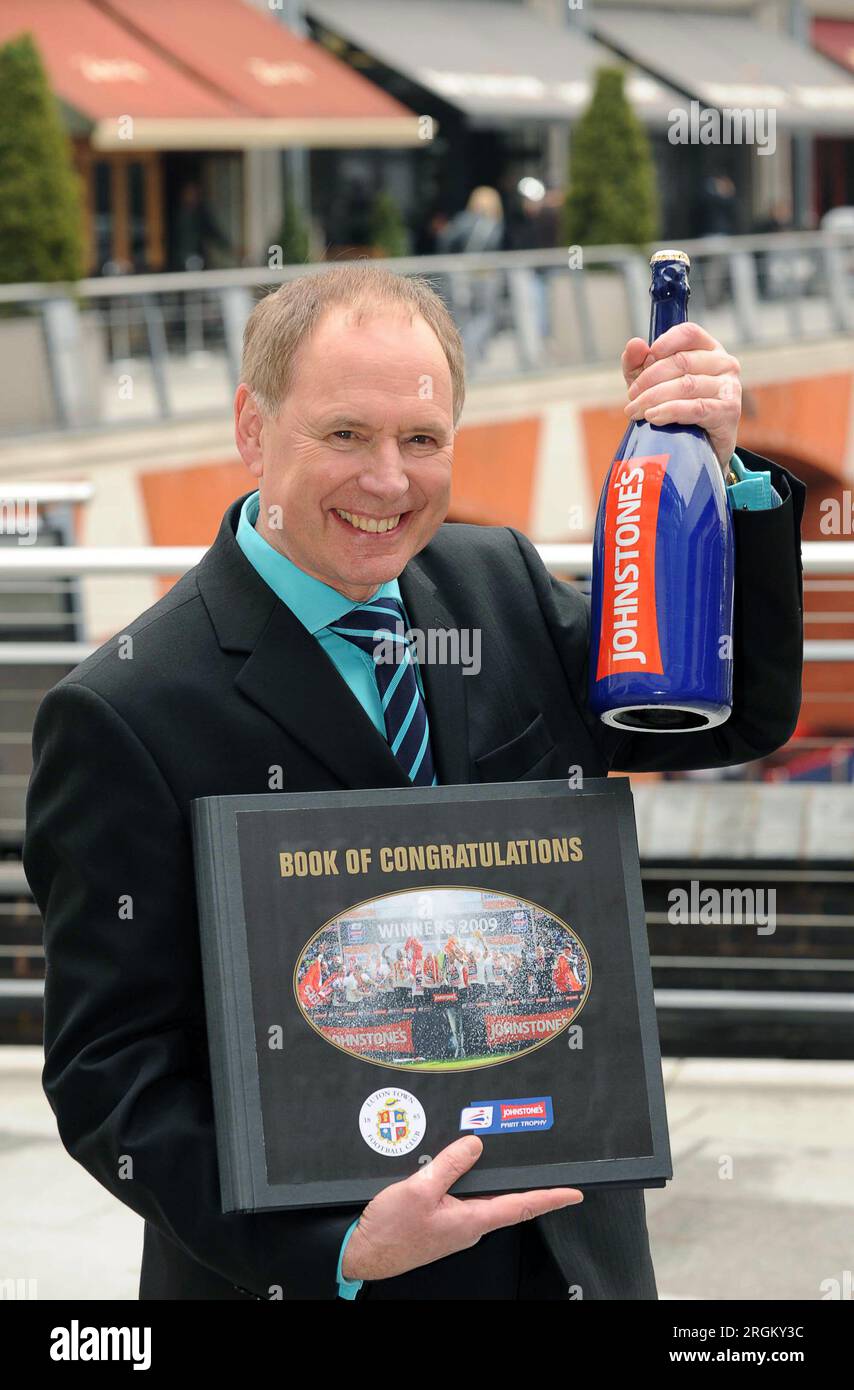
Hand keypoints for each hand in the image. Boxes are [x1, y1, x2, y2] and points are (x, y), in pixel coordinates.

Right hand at [340, 1135, 582, 1281]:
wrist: (365, 1255)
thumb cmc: (390, 1230)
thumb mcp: (420, 1189)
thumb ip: (450, 1164)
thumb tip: (476, 1144)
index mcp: (471, 1220)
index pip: (521, 1206)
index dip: (550, 1198)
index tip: (574, 1193)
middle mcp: (469, 1226)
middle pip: (506, 1201)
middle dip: (526, 1185)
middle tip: (546, 1169)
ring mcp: (456, 1227)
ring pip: (483, 1198)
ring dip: (494, 1181)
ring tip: (499, 1160)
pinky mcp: (442, 1224)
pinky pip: (464, 1199)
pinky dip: (468, 1183)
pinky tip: (459, 1170)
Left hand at [621, 323, 741, 470]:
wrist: (700, 451)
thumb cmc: (677, 411)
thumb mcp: (652, 384)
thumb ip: (639, 364)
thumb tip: (635, 344)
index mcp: (709, 349)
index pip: (688, 333)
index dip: (663, 344)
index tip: (644, 362)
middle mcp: (724, 363)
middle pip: (681, 361)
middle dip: (649, 379)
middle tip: (631, 398)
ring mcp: (730, 387)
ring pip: (686, 385)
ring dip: (654, 398)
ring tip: (635, 411)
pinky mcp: (729, 412)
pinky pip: (696, 408)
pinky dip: (670, 411)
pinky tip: (653, 417)